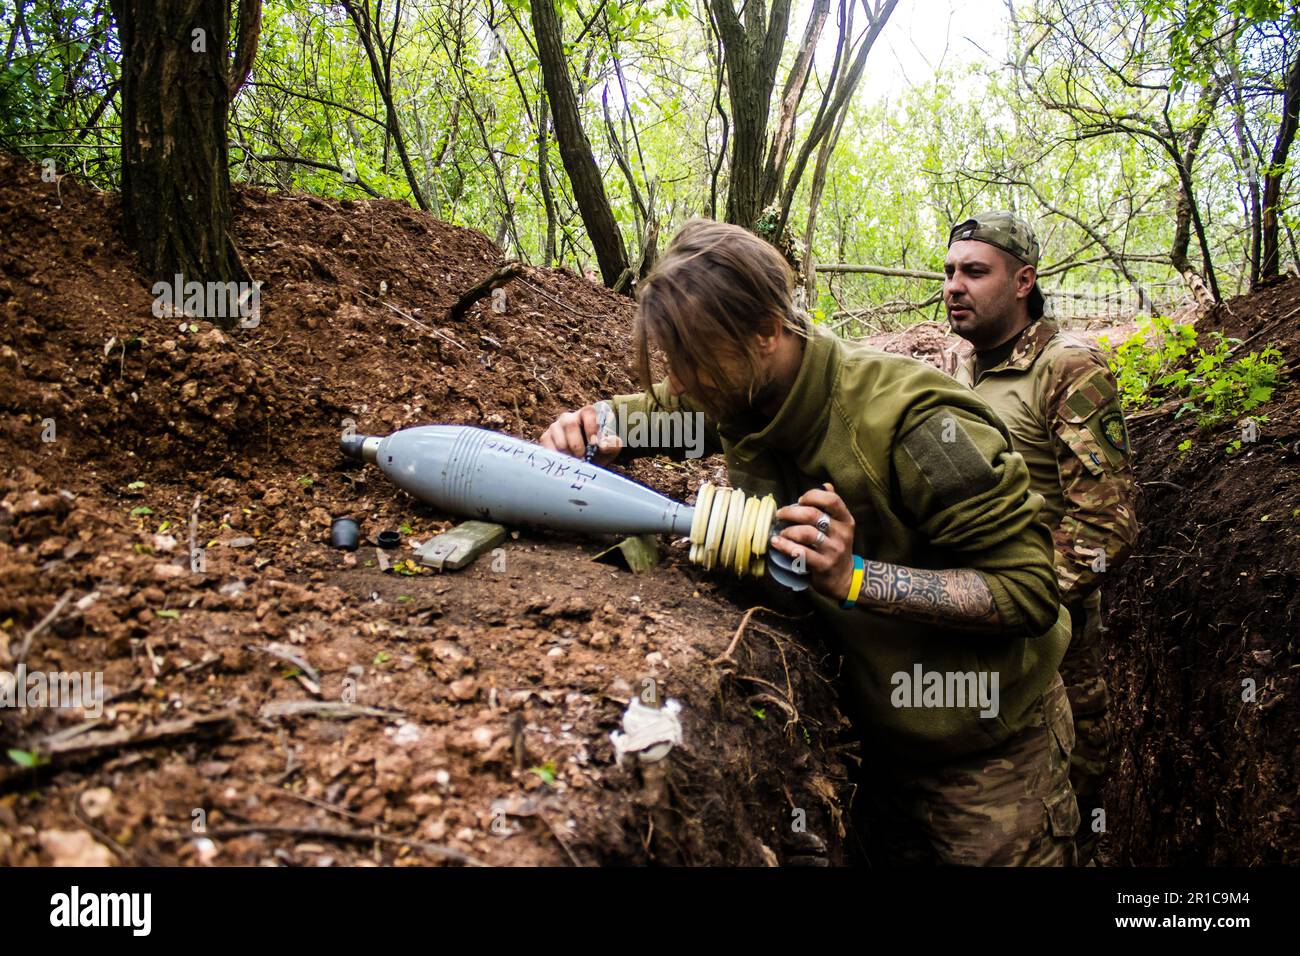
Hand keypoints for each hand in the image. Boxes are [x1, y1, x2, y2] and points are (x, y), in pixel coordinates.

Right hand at [538, 405, 621, 464]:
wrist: (585, 464)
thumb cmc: (599, 452)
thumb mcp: (611, 449)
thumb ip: (613, 444)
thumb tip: (602, 445)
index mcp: (587, 415)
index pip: (588, 412)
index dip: (591, 427)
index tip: (594, 444)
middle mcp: (569, 418)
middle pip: (570, 424)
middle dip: (577, 443)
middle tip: (582, 457)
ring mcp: (555, 427)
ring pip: (557, 434)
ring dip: (566, 452)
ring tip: (574, 462)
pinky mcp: (546, 438)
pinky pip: (547, 446)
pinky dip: (556, 457)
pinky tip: (564, 463)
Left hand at [768, 482, 855, 601]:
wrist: (844, 578)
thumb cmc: (835, 547)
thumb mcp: (839, 526)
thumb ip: (831, 506)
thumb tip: (825, 484)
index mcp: (846, 520)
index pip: (832, 500)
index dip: (812, 496)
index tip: (799, 500)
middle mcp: (842, 534)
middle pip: (813, 515)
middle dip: (791, 512)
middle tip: (780, 515)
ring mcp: (833, 550)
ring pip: (806, 533)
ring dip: (787, 531)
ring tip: (780, 533)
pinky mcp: (824, 565)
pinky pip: (801, 553)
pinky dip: (785, 546)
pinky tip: (777, 544)